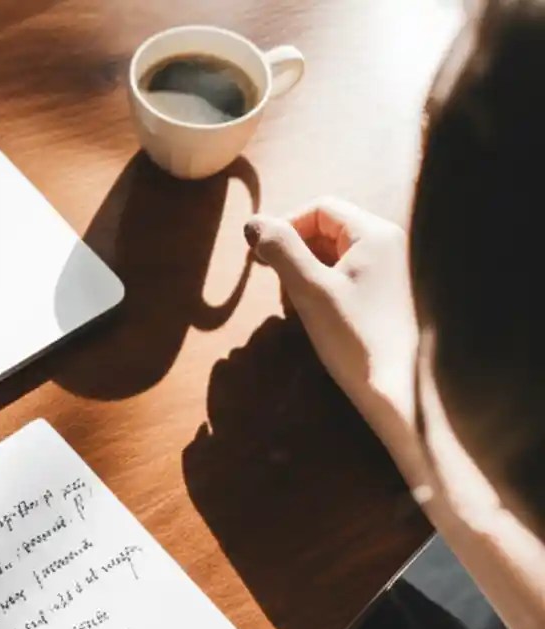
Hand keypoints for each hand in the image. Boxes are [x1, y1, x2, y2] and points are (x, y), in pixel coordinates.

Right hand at [245, 198, 419, 459]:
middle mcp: (391, 245)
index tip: (261, 261)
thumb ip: (280, 249)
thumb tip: (252, 221)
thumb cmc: (355, 338)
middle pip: (329, 230)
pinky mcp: (392, 297)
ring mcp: (395, 272)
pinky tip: (319, 319)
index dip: (285, 228)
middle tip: (278, 288)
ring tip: (298, 308)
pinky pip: (350, 278)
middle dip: (295, 255)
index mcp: (375, 234)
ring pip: (336, 256)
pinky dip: (325, 290)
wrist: (403, 393)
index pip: (320, 208)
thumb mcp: (310, 290)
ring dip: (307, 275)